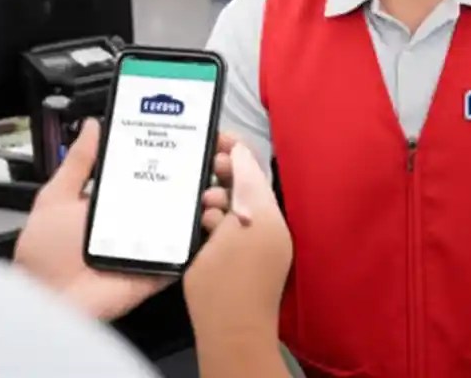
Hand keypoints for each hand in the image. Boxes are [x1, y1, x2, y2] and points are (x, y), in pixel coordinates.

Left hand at [14, 119, 236, 320]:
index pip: (154, 171)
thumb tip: (93, 126)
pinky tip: (213, 217)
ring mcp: (153, 244)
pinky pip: (190, 253)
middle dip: (204, 173)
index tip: (198, 136)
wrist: (48, 302)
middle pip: (181, 192)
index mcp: (116, 200)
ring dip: (211, 201)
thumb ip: (78, 163)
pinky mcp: (161, 269)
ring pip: (193, 219)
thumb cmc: (45, 256)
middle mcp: (138, 220)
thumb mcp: (56, 198)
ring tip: (215, 188)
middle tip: (219, 158)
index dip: (177, 154)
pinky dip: (207, 236)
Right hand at [184, 141, 293, 341]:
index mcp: (268, 215)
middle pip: (246, 187)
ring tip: (200, 201)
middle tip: (202, 165)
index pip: (254, 170)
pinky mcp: (247, 261)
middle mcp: (269, 226)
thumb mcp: (230, 224)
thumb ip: (240, 185)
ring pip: (236, 208)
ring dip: (217, 199)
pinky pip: (233, 229)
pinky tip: (201, 224)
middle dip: (223, 174)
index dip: (235, 149)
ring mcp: (260, 245)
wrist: (232, 334)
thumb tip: (240, 153)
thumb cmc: (226, 282)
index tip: (214, 136)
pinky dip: (217, 222)